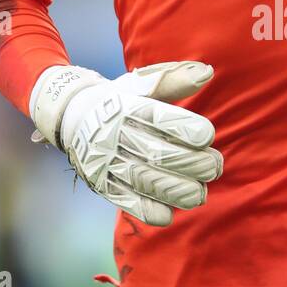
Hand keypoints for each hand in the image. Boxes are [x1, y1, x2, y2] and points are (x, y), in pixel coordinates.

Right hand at [30, 62, 222, 225]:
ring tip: (200, 194)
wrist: (72, 117)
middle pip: (156, 153)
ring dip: (176, 191)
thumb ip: (175, 80)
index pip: (157, 118)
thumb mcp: (141, 85)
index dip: (185, 128)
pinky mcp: (101, 184)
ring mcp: (106, 162)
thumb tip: (208, 72)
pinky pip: (125, 201)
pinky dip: (148, 210)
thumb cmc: (118, 100)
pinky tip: (169, 213)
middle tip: (214, 167)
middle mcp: (114, 135)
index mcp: (126, 107)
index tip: (207, 135)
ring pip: (144, 180)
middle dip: (192, 164)